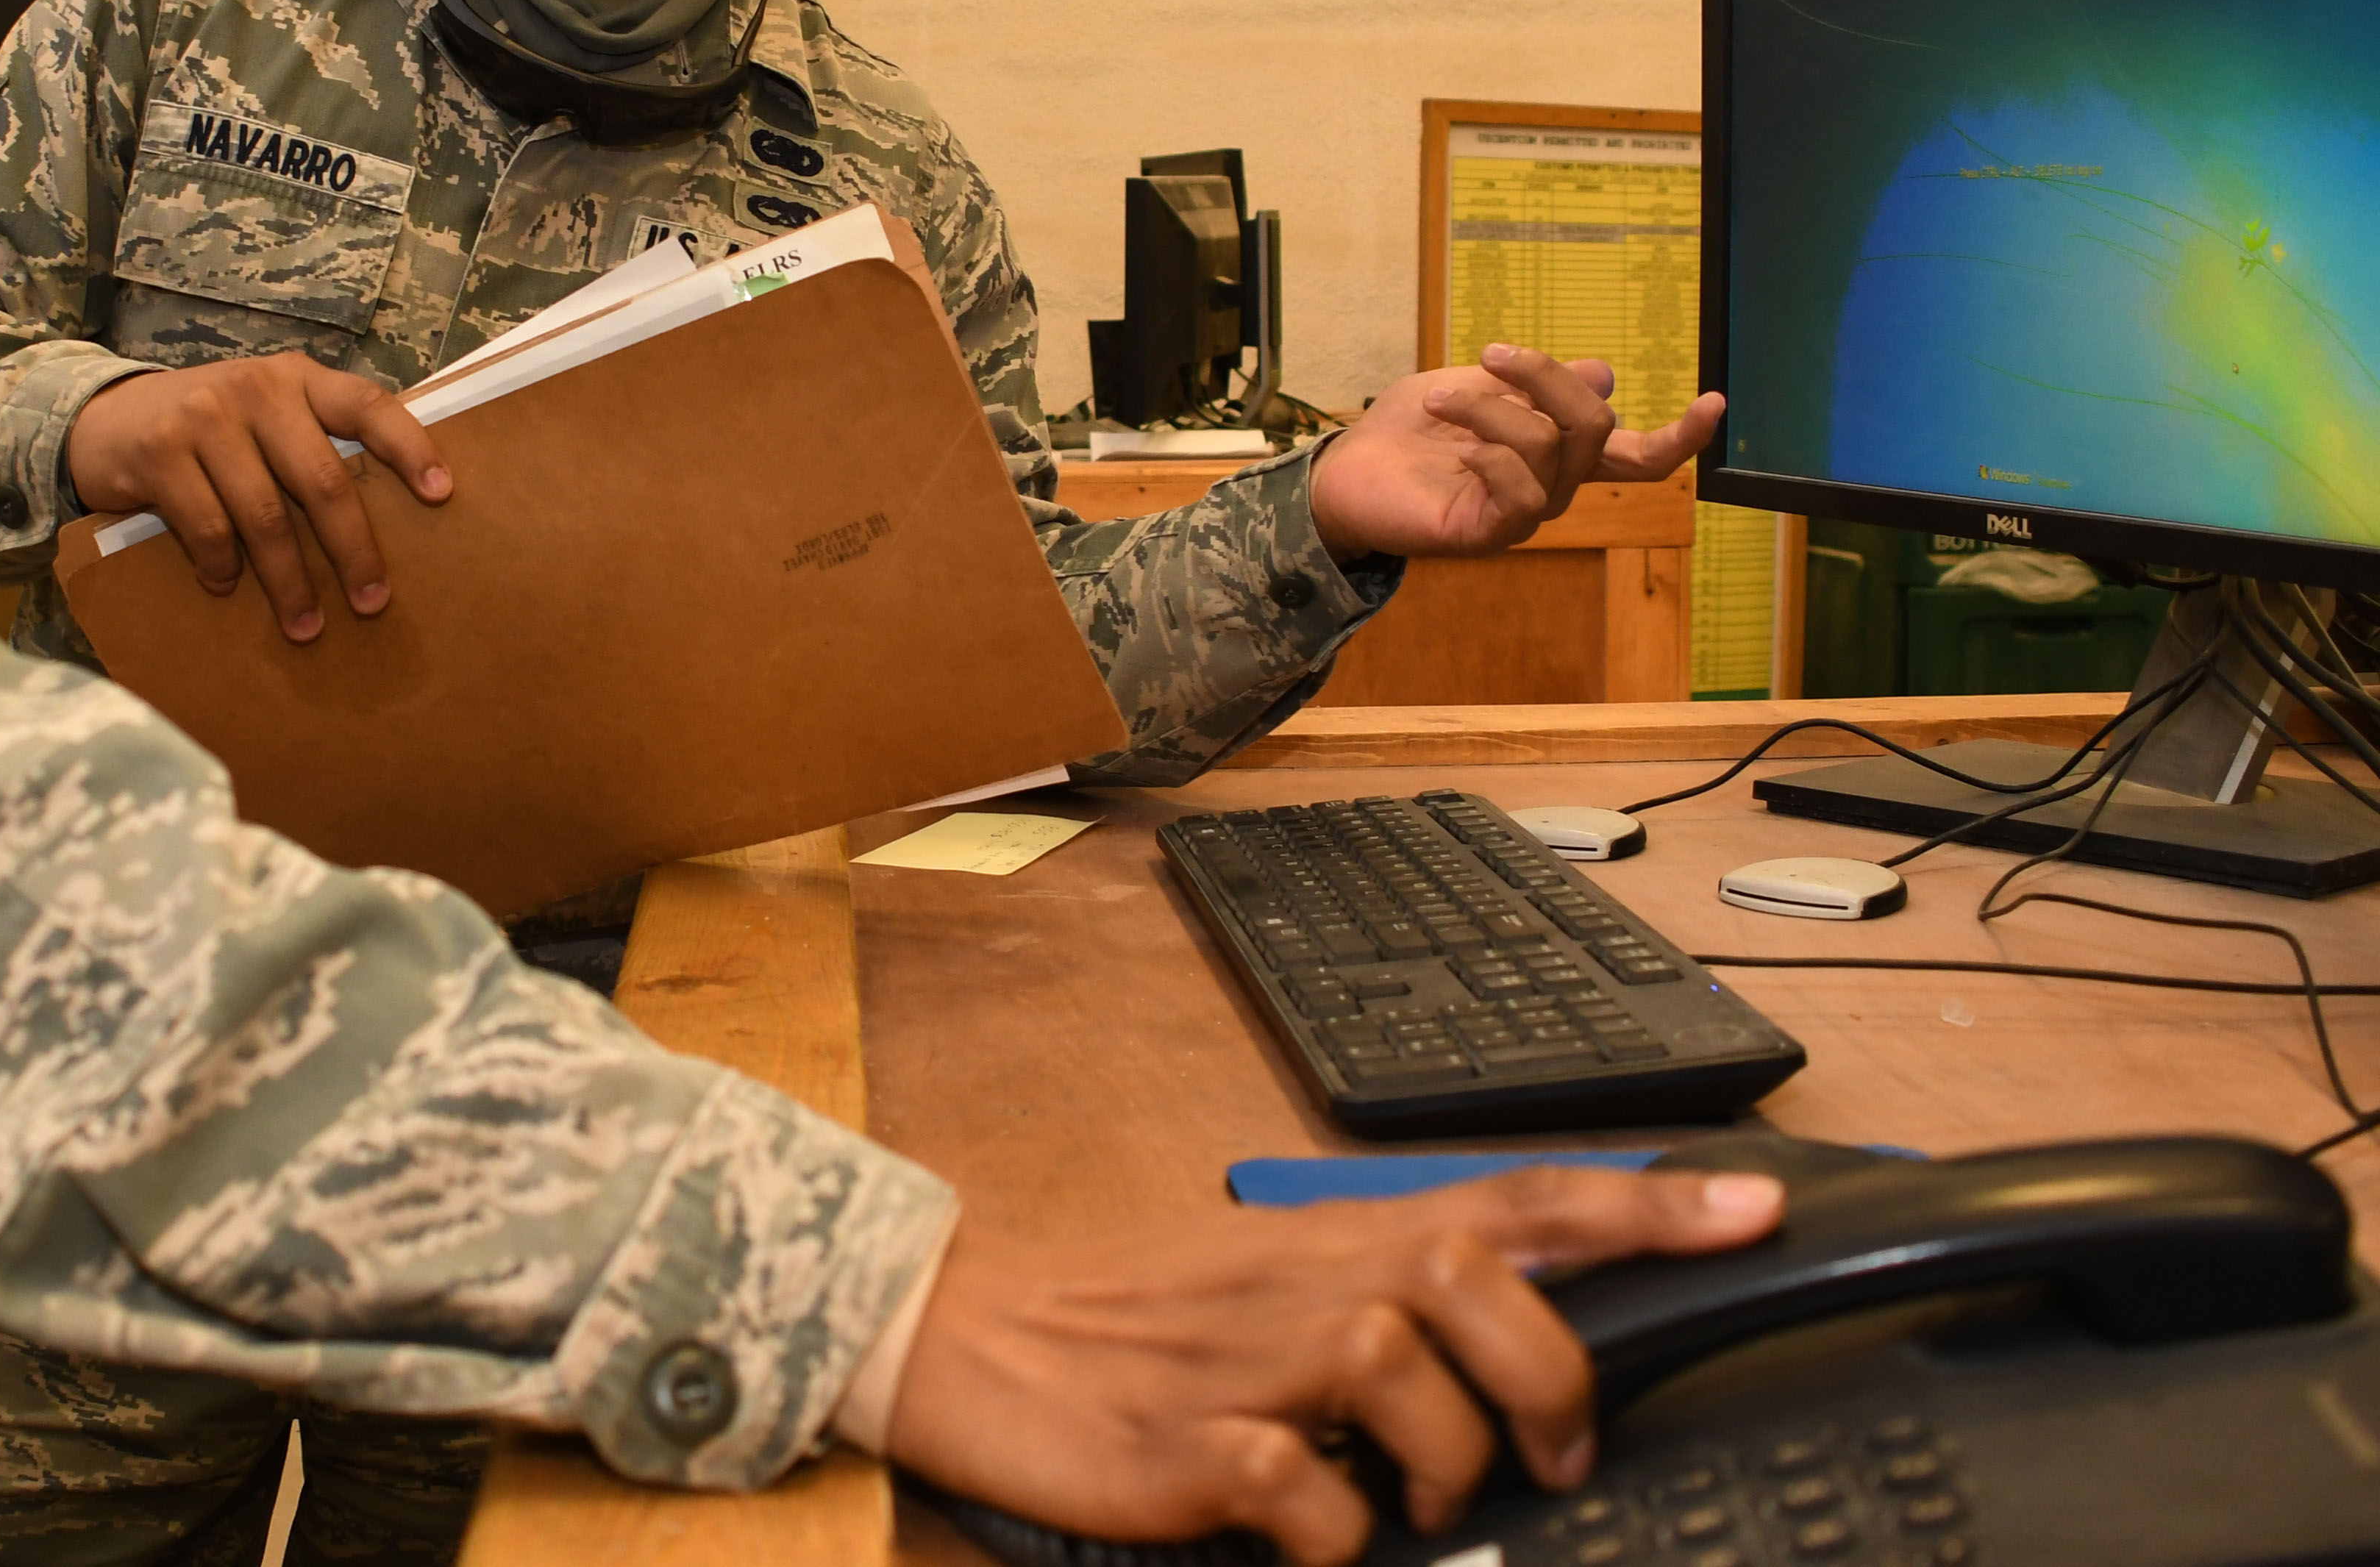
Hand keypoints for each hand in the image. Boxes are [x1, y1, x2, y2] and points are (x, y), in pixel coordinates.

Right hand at [66, 355, 450, 641]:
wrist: (106, 417)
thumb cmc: (208, 430)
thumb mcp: (265, 416)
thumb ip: (313, 442)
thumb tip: (390, 515)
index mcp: (297, 379)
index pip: (368, 405)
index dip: (410, 448)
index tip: (443, 495)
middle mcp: (257, 389)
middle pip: (322, 478)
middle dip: (353, 550)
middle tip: (373, 602)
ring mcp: (205, 416)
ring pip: (265, 515)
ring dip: (289, 581)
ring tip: (306, 625)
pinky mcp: (160, 451)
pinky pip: (208, 528)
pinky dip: (223, 568)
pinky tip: (225, 586)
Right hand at [889, 1164, 1784, 1562]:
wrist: (971, 1337)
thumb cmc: (1136, 1324)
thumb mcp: (1272, 1278)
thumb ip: (1392, 1294)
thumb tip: (1526, 1339)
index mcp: (1335, 1241)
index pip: (1517, 1197)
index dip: (1646, 1202)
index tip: (1757, 1208)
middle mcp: (1304, 1282)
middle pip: (1478, 1275)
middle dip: (1548, 1374)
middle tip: (1553, 1454)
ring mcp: (1243, 1362)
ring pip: (1402, 1369)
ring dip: (1445, 1461)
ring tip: (1422, 1503)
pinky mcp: (1187, 1447)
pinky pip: (1301, 1493)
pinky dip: (1336, 1536)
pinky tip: (1318, 1540)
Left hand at [1307, 344, 1726, 559]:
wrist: (1344, 470)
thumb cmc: (1410, 428)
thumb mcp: (1478, 387)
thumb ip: (1538, 387)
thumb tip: (1604, 377)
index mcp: (1560, 453)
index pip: (1640, 456)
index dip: (1682, 435)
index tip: (1716, 401)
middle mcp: (1553, 488)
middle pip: (1595, 426)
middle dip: (1545, 376)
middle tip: (1489, 353)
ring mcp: (1523, 515)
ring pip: (1549, 447)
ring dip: (1490, 406)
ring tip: (1440, 398)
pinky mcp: (1488, 535)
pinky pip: (1520, 495)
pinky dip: (1491, 454)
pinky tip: (1457, 448)